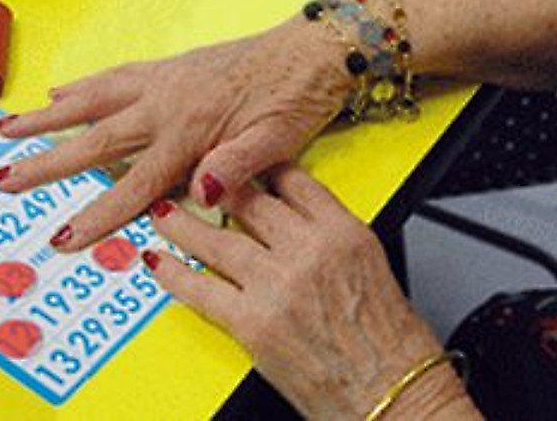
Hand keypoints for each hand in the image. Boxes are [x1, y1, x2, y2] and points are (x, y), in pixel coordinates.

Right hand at [0, 19, 347, 249]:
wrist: (309, 50)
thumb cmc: (296, 98)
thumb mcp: (279, 141)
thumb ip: (237, 168)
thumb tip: (200, 196)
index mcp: (191, 130)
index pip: (136, 184)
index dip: (98, 213)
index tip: (62, 236)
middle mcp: (166, 103)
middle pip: (94, 139)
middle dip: (45, 162)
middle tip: (2, 178)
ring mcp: (163, 82)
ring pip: (92, 100)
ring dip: (47, 115)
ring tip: (7, 126)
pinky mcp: (169, 69)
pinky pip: (114, 77)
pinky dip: (83, 87)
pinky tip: (62, 93)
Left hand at [142, 167, 474, 418]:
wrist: (397, 399)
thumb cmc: (394, 347)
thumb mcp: (374, 267)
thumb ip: (330, 238)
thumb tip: (296, 224)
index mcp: (342, 231)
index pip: (291, 179)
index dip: (258, 165)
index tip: (239, 160)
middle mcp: (308, 250)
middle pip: (249, 201)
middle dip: (215, 188)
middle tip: (191, 179)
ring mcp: (278, 285)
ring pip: (217, 239)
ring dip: (182, 224)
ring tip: (163, 212)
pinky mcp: (254, 324)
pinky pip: (203, 290)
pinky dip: (175, 274)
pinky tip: (160, 261)